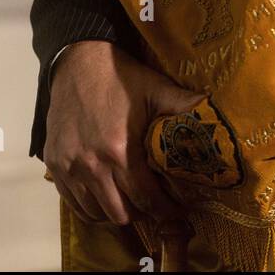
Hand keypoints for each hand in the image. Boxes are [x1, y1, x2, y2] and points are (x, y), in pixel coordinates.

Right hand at [43, 41, 202, 226]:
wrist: (78, 61)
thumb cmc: (121, 77)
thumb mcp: (156, 89)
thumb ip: (185, 106)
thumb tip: (218, 116)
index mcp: (120, 150)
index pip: (146, 198)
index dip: (165, 210)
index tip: (177, 212)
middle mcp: (92, 165)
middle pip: (122, 214)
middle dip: (143, 213)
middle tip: (155, 204)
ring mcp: (70, 167)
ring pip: (96, 213)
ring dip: (116, 212)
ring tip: (131, 201)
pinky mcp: (55, 164)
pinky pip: (73, 203)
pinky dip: (91, 207)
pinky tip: (106, 197)